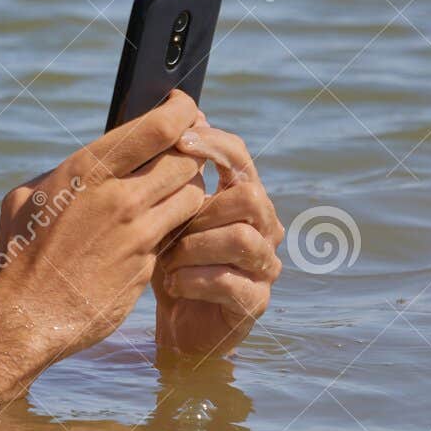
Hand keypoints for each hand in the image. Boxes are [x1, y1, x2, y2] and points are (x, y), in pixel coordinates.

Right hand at [0, 91, 208, 408]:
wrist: (24, 315)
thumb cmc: (20, 252)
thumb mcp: (27, 196)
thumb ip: (68, 171)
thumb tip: (99, 157)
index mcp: (86, 171)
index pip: (159, 127)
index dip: (183, 111)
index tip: (186, 108)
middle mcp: (118, 199)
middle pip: (187, 159)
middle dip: (193, 152)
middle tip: (189, 151)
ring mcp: (137, 236)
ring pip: (193, 196)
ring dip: (190, 190)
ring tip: (173, 191)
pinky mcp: (147, 266)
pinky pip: (178, 234)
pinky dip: (176, 227)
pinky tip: (157, 228)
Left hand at [154, 114, 284, 354]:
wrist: (175, 323)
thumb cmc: (171, 260)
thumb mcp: (166, 213)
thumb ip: (175, 173)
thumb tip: (182, 108)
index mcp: (243, 198)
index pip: (240, 158)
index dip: (214, 144)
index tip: (182, 140)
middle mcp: (265, 228)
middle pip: (249, 197)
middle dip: (201, 209)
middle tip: (169, 226)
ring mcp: (265, 266)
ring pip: (240, 239)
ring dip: (193, 246)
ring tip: (167, 259)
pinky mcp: (255, 302)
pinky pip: (228, 281)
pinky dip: (192, 279)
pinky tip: (173, 283)